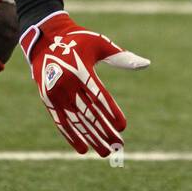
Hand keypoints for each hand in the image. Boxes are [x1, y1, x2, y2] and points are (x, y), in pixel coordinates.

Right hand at [20, 11, 149, 155]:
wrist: (44, 38)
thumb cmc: (78, 40)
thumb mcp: (100, 44)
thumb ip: (122, 57)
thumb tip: (146, 64)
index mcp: (82, 69)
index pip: (99, 96)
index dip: (111, 112)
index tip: (122, 127)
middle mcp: (67, 83)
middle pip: (89, 113)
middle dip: (104, 131)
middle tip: (118, 146)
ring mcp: (56, 93)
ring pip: (76, 121)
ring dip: (91, 138)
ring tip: (105, 152)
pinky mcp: (48, 100)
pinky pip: (60, 122)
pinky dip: (71, 136)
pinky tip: (82, 149)